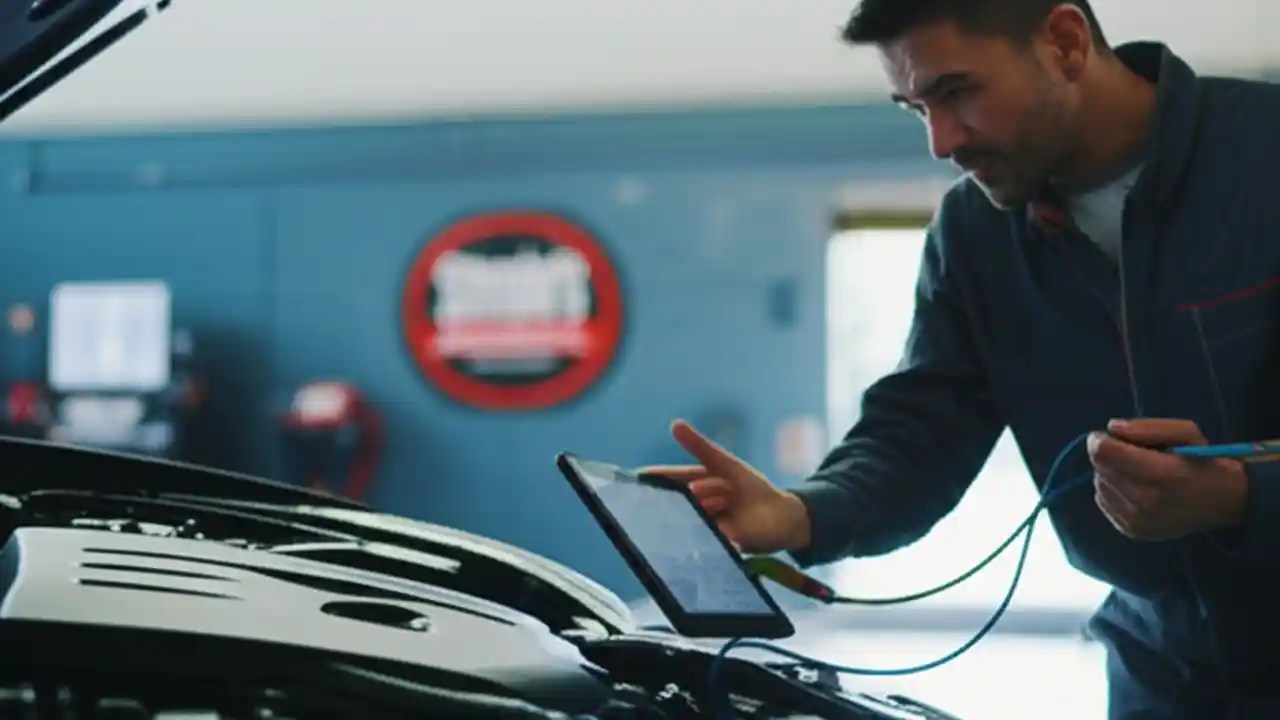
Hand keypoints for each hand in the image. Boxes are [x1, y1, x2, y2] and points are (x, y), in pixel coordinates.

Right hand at [639, 419, 810, 553]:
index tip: (633, 478)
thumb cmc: (756, 490)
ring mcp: (710, 525)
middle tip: (641, 505)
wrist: (786, 520)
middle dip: (663, 503)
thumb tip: (674, 424)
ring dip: (679, 523)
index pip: (672, 479)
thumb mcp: (726, 465)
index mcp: (702, 483)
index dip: (654, 479)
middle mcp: (702, 505)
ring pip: (689, 522)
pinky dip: (696, 541)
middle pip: (678, 503)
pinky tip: (686, 543)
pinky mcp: (719, 544)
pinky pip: (703, 542)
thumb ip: (701, 448)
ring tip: (661, 525)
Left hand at [1088, 418, 1247, 540]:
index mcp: (1162, 475)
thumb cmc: (1204, 461)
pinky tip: (1134, 488)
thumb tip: (1112, 428)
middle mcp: (1146, 502)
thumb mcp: (1187, 432)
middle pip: (1100, 469)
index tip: (1108, 435)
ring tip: (1136, 472)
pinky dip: (1112, 490)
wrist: (1224, 502)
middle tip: (1131, 453)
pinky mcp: (1131, 530)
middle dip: (1109, 455)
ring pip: (1100, 485)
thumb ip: (1148, 427)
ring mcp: (1137, 521)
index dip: (1100, 440)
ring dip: (1110, 474)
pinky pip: (1103, 501)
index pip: (1105, 454)